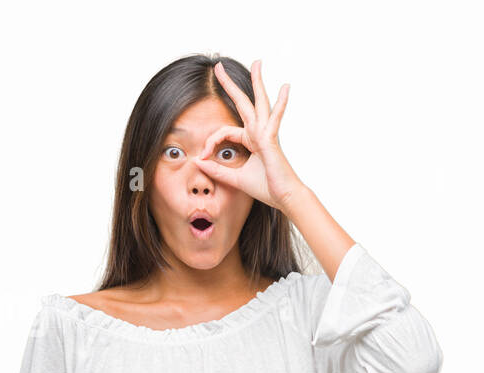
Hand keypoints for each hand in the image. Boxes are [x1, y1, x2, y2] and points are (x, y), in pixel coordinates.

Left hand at [196, 60, 304, 211]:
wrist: (285, 198)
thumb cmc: (267, 188)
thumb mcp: (235, 179)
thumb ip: (217, 170)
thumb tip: (198, 162)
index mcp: (252, 140)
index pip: (225, 132)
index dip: (210, 142)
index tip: (203, 157)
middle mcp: (259, 133)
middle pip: (243, 103)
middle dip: (230, 85)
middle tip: (219, 67)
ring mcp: (266, 134)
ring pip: (260, 102)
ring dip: (257, 82)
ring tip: (257, 62)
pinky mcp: (272, 139)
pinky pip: (275, 118)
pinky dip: (281, 103)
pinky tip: (286, 87)